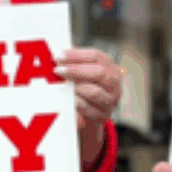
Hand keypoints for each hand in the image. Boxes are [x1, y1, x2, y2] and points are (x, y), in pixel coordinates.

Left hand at [58, 48, 122, 167]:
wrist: (92, 115)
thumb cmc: (86, 88)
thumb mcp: (85, 73)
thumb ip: (75, 63)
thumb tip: (58, 55)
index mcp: (110, 67)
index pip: (96, 56)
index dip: (76, 55)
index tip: (59, 56)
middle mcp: (114, 83)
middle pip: (99, 72)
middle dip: (76, 70)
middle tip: (57, 70)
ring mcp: (110, 100)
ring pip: (94, 92)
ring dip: (75, 87)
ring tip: (61, 85)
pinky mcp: (102, 115)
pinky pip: (87, 109)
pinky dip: (75, 103)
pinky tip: (65, 100)